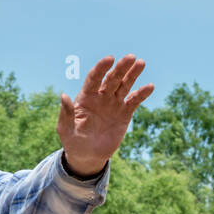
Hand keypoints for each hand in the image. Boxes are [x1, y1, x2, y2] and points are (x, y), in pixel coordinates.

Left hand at [57, 55, 154, 173]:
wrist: (88, 156)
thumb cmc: (73, 141)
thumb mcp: (66, 130)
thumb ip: (66, 113)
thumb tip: (63, 96)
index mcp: (86, 97)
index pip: (94, 78)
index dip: (101, 68)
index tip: (110, 59)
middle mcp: (101, 96)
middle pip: (112, 78)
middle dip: (121, 67)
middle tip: (131, 57)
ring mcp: (114, 103)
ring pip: (124, 85)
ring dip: (132, 74)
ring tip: (141, 63)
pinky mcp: (124, 113)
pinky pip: (134, 101)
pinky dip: (142, 93)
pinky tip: (150, 87)